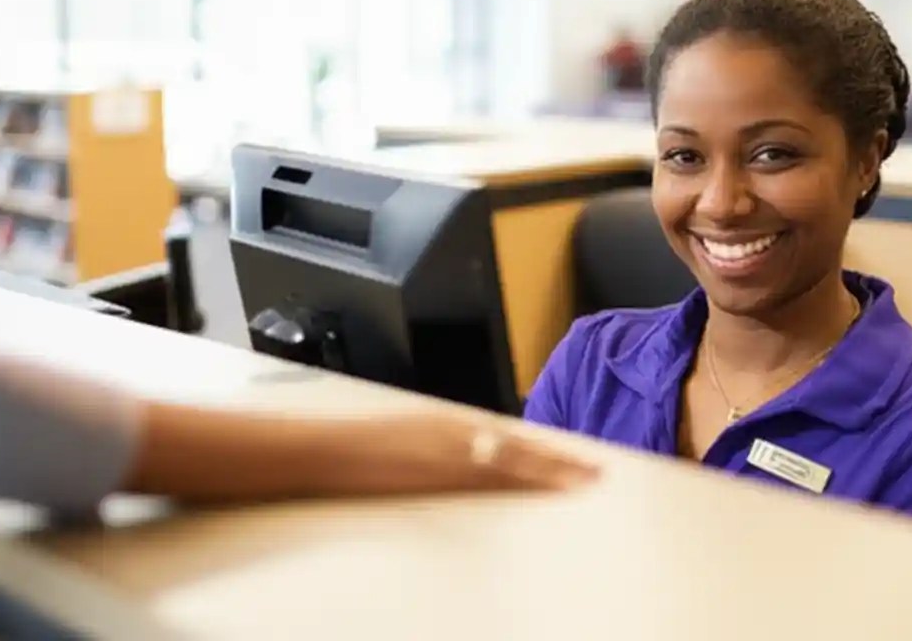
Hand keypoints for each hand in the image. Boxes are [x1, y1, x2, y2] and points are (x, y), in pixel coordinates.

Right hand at [124, 404, 600, 502]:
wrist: (312, 449)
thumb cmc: (345, 449)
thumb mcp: (396, 441)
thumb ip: (431, 451)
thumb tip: (460, 463)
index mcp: (442, 423)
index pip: (504, 436)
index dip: (542, 449)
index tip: (573, 460)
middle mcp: (449, 429)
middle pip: (517, 445)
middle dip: (559, 459)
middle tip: (599, 471)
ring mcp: (442, 448)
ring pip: (510, 458)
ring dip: (549, 469)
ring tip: (585, 482)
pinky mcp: (430, 468)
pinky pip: (485, 474)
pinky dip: (518, 479)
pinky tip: (540, 488)